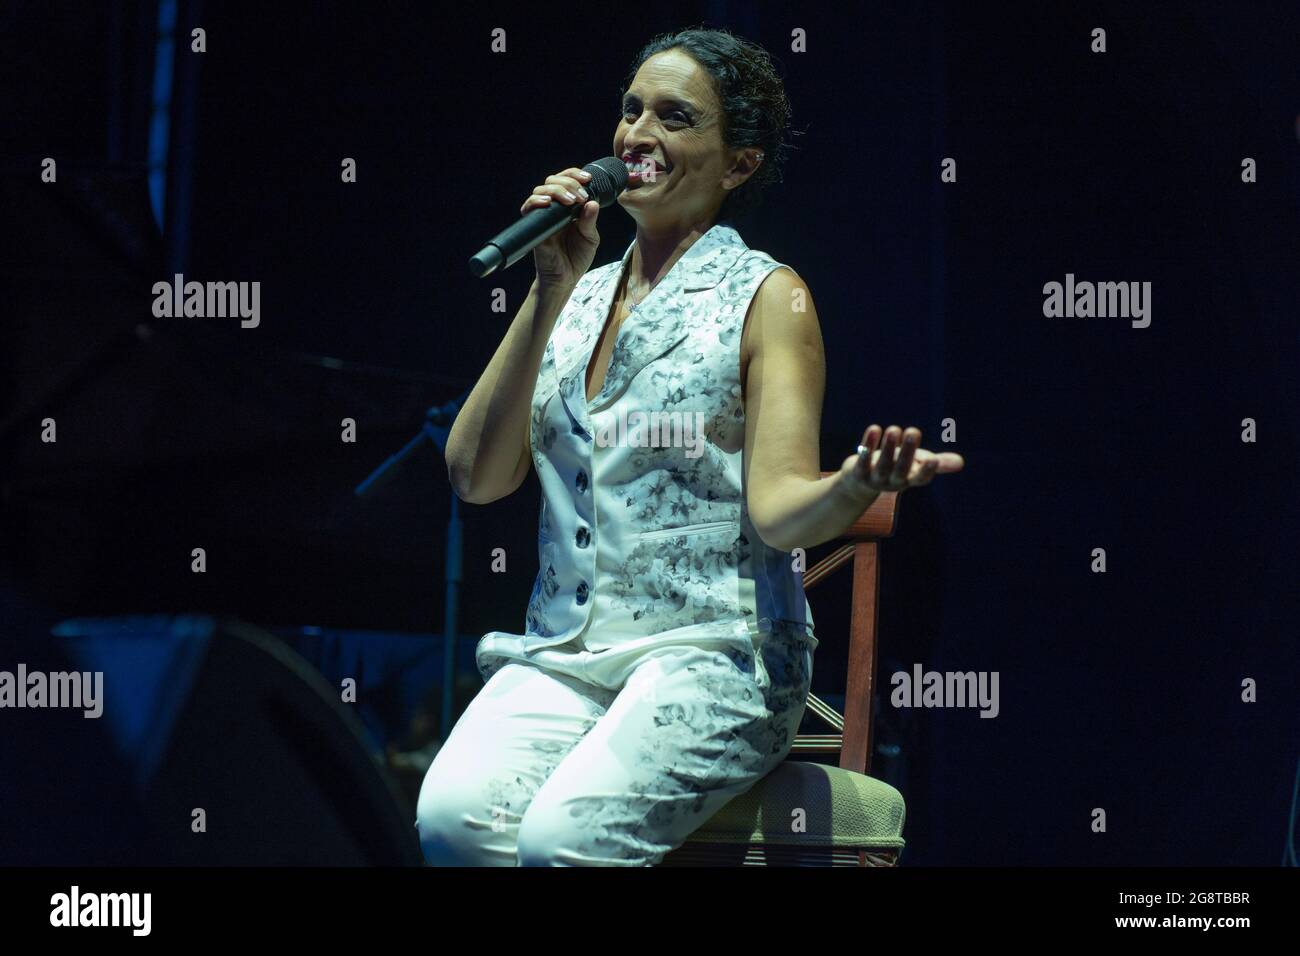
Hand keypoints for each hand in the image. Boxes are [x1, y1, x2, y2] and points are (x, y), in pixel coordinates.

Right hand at [520, 166, 601, 290]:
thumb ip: (590, 221)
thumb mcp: (590, 238)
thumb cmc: (577, 258)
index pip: (567, 181)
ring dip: (557, 190)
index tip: (588, 179)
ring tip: (571, 201)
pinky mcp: (534, 226)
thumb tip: (593, 203)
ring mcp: (543, 216)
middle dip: (569, 182)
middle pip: (553, 180)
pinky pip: (528, 207)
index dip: (575, 175)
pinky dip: (536, 201)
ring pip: (541, 190)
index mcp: (569, 207)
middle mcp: (554, 208)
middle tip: (581, 196)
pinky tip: (548, 203)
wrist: (565, 278)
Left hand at [837, 424, 964, 498]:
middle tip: (913, 431)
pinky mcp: (858, 472)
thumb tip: (961, 463)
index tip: (934, 458)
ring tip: (894, 429)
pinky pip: (863, 459)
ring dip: (889, 447)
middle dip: (908, 452)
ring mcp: (875, 479)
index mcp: (910, 479)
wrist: (860, 483)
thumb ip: (936, 463)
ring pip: (883, 465)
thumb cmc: (894, 468)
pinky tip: (875, 428)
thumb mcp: (915, 465)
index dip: (927, 470)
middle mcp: (893, 482)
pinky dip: (868, 444)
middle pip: (901, 469)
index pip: (921, 478)